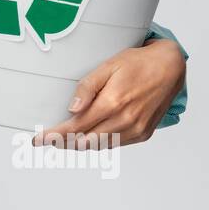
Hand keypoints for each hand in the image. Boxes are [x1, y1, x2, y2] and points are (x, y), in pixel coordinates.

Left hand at [31, 37, 185, 148]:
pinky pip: (115, 144)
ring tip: (62, 140)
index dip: (55, 135)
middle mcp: (125, 121)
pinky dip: (99, 143)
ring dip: (79, 145)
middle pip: (85, 141)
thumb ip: (88, 87)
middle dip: (62, 143)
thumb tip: (72, 109)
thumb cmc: (138, 63)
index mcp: (113, 103)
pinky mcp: (143, 134)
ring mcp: (136, 130)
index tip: (38, 139)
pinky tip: (87, 138)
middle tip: (46, 140)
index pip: (76, 126)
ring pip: (100, 146)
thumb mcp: (108, 65)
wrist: (170, 68)